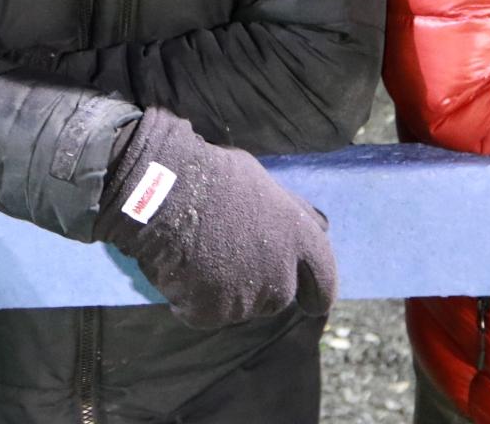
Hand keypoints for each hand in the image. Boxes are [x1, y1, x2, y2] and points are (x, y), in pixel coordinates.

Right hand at [95, 108, 335, 328]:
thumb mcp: (265, 185)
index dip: (316, 294)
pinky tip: (179, 271)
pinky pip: (204, 313)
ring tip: (198, 257)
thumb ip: (292, 214)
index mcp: (299, 241)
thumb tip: (319, 226)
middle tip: (227, 258)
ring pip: (239, 307)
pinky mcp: (213, 314)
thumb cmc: (215, 177)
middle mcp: (282, 276)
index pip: (323, 283)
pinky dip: (191, 300)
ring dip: (224, 292)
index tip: (310, 303)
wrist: (165, 191)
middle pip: (277, 297)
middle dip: (258, 285)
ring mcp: (248, 300)